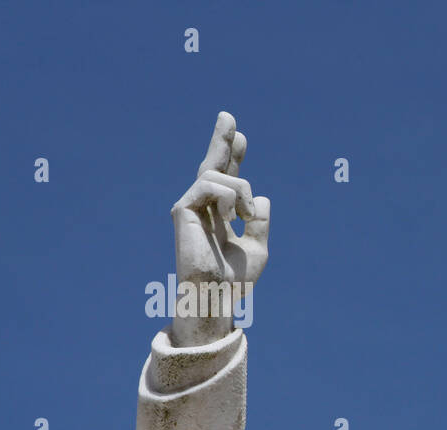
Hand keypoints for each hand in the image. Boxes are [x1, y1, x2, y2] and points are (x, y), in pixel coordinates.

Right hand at [170, 111, 270, 346]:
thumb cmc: (234, 281)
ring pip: (221, 176)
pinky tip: (233, 218)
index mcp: (220, 216)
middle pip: (212, 166)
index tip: (241, 137)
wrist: (217, 297)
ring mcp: (191, 207)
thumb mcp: (257, 249)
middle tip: (228, 116)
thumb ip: (260, 224)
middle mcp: (203, 208)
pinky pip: (211, 184)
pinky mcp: (183, 209)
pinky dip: (230, 198)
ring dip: (243, 192)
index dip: (233, 158)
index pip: (227, 181)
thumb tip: (263, 198)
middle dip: (222, 141)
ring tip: (245, 217)